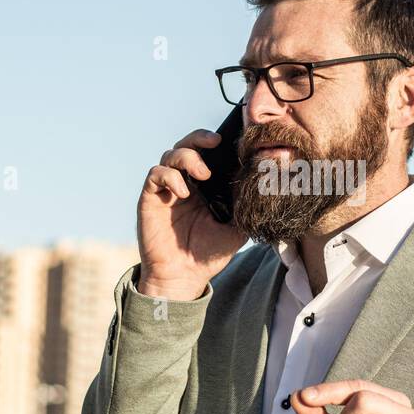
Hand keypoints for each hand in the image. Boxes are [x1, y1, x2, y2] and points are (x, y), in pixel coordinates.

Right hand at [137, 129, 246, 299]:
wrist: (184, 276)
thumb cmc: (209, 253)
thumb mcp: (237, 228)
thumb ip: (245, 206)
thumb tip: (262, 184)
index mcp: (204, 186)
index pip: (206, 153)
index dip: (215, 142)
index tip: (231, 141)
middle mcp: (184, 183)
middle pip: (186, 145)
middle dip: (200, 137)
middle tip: (216, 142)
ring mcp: (166, 189)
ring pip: (170, 154)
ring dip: (188, 157)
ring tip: (203, 174)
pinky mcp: (150, 198)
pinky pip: (156, 174)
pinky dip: (170, 176)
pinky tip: (184, 192)